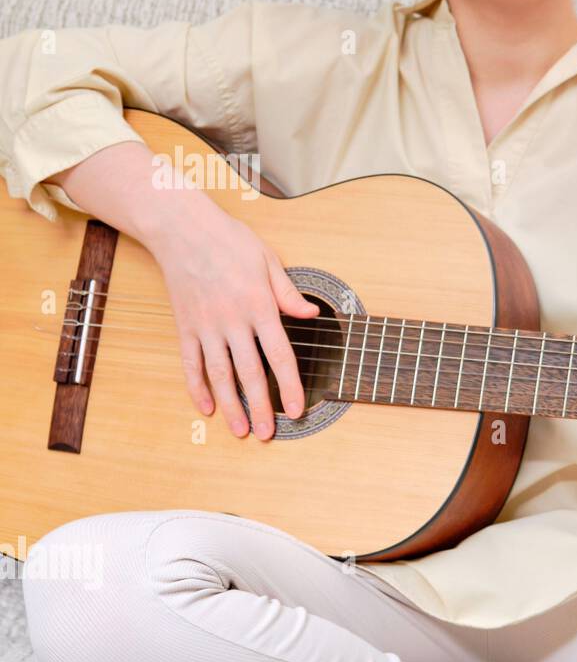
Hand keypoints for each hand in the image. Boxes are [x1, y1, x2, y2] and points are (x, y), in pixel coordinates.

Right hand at [145, 197, 319, 439]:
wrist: (181, 228)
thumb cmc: (229, 240)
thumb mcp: (268, 260)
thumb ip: (288, 293)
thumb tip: (310, 314)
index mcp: (259, 305)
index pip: (280, 354)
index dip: (290, 386)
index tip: (297, 409)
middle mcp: (232, 319)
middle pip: (250, 372)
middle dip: (260, 407)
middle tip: (267, 434)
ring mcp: (205, 325)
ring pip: (219, 374)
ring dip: (230, 405)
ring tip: (239, 431)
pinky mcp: (185, 325)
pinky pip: (190, 362)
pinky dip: (197, 387)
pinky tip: (206, 408)